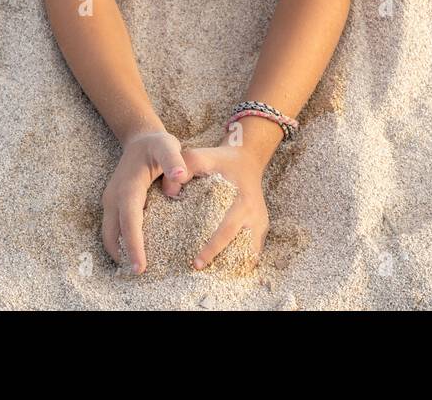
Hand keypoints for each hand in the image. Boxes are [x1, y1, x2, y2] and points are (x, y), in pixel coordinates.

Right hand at [102, 130, 192, 273]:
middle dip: (124, 254)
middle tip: (139, 273)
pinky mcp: (113, 203)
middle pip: (114, 233)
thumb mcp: (168, 146)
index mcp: (128, 188)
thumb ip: (174, 160)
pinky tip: (132, 251)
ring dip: (118, 250)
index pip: (130, 222)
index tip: (140, 266)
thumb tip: (180, 176)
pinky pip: (113, 228)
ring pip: (109, 232)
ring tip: (135, 267)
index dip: (134, 245)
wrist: (139, 138)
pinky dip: (119, 242)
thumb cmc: (156, 144)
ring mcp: (111, 201)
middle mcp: (115, 197)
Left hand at [179, 144, 269, 269]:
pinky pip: (251, 250)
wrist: (247, 159)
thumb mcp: (202, 155)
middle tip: (199, 272)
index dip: (212, 248)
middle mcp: (256, 215)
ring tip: (211, 276)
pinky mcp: (260, 228)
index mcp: (244, 201)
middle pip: (241, 247)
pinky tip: (221, 268)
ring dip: (232, 265)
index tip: (196, 262)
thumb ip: (184, 167)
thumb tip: (170, 191)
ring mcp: (260, 223)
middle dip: (222, 262)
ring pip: (249, 253)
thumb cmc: (222, 160)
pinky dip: (238, 260)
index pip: (227, 229)